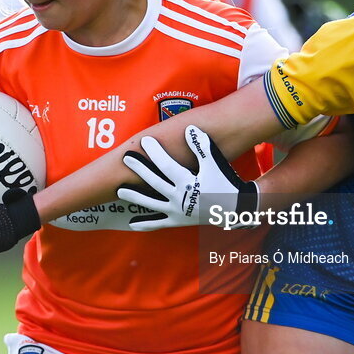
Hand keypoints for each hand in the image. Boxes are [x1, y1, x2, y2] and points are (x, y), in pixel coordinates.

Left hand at [117, 125, 258, 230]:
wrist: (234, 207)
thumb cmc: (223, 181)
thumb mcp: (214, 163)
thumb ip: (201, 147)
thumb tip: (190, 129)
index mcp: (187, 182)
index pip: (167, 165)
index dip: (155, 152)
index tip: (144, 141)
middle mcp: (179, 197)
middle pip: (154, 181)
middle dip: (140, 169)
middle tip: (126, 157)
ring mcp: (177, 211)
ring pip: (151, 203)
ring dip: (135, 197)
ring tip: (120, 191)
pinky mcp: (178, 220)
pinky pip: (159, 224)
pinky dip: (146, 224)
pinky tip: (132, 224)